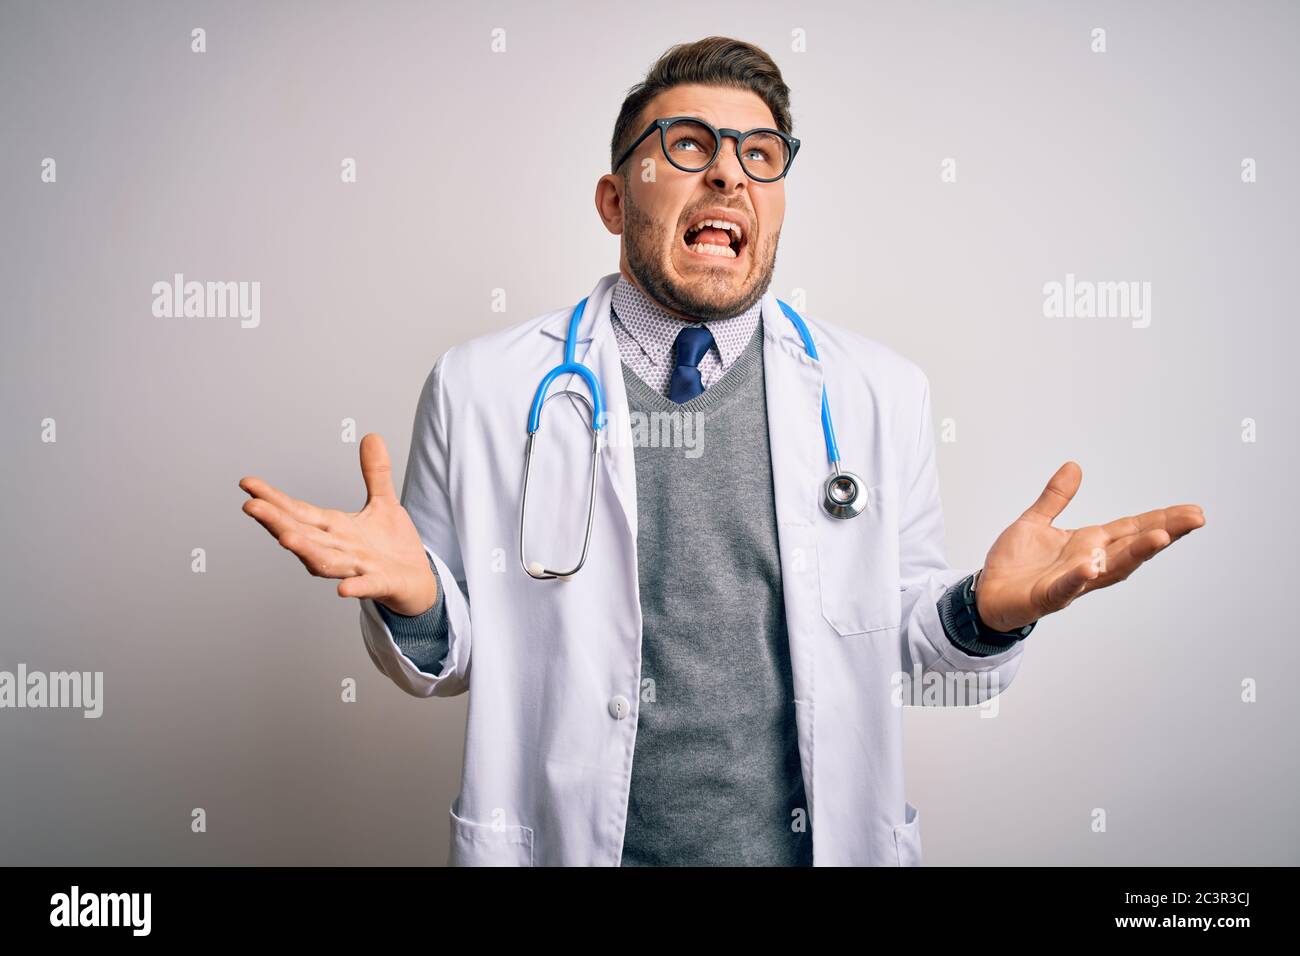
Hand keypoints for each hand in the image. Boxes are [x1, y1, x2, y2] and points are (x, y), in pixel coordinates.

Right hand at [238, 433, 438, 615]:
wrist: (418, 581)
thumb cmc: (393, 546)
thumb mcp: (384, 503)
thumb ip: (376, 472)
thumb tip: (371, 436)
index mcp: (335, 528)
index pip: (298, 511)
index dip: (273, 499)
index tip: (247, 484)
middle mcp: (339, 549)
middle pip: (302, 534)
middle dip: (276, 521)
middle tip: (251, 506)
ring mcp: (357, 568)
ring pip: (324, 561)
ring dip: (305, 551)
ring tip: (284, 538)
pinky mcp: (381, 584)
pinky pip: (366, 586)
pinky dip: (356, 587)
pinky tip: (343, 590)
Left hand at [974, 461, 1204, 630]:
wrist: (987, 595)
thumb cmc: (1015, 564)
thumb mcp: (1035, 521)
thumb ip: (1055, 497)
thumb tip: (1074, 466)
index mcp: (1087, 544)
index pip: (1131, 529)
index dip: (1162, 519)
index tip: (1193, 511)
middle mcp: (1088, 563)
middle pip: (1132, 547)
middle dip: (1164, 533)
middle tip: (1195, 519)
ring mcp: (1071, 582)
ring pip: (1109, 569)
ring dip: (1135, 554)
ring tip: (1160, 537)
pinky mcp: (1047, 597)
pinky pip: (1066, 588)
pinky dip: (1078, 578)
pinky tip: (1091, 567)